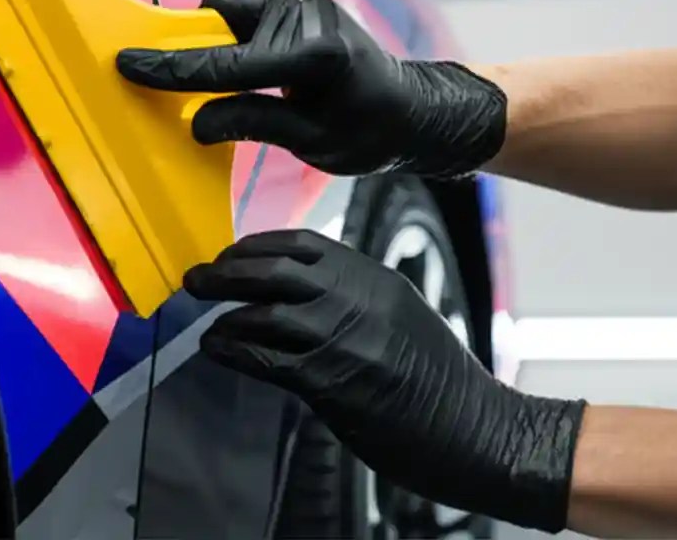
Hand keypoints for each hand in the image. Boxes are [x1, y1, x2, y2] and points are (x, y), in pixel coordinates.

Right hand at [117, 0, 507, 176]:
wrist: (410, 110)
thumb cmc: (369, 133)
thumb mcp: (313, 143)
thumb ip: (254, 124)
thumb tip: (196, 121)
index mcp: (315, 59)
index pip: (227, 66)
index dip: (172, 69)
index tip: (128, 64)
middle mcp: (308, 18)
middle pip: (224, 15)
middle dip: (189, 42)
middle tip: (164, 73)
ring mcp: (306, 1)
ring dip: (212, 20)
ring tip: (209, 57)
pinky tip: (228, 28)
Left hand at [185, 229, 586, 532]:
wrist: (476, 431)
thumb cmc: (440, 382)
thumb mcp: (403, 317)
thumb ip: (357, 297)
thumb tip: (300, 292)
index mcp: (377, 279)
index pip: (304, 244)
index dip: (258, 246)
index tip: (232, 253)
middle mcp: (360, 300)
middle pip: (276, 270)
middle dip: (228, 271)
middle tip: (199, 277)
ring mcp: (346, 340)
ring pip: (265, 311)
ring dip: (224, 312)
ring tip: (203, 316)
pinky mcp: (333, 382)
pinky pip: (267, 358)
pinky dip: (233, 349)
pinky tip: (215, 348)